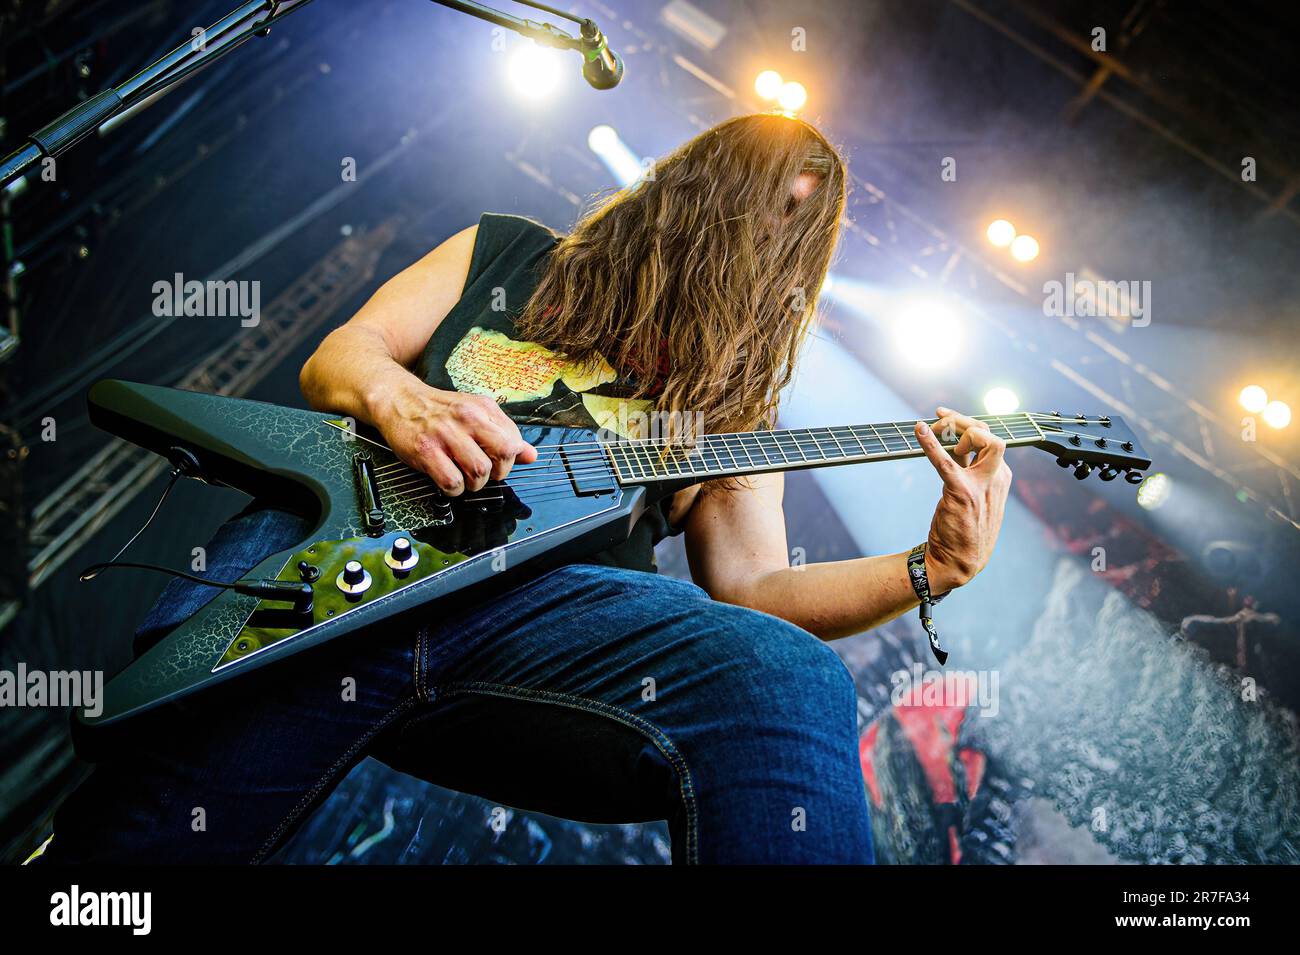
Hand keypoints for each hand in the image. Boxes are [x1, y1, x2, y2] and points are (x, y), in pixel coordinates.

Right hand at [373, 380, 536, 494]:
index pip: (514, 440)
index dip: (510, 458)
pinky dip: (454, 489)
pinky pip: (452, 482)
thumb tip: (530, 455)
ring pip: (480, 471)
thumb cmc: (439, 411)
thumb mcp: (476, 414)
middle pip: (504, 453)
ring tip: (465, 477)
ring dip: (475, 483)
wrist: (399, 400)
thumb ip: (504, 434)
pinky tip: (448, 479)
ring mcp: (445, 434)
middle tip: (486, 473)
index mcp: (483, 408)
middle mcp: (467, 418)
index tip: (497, 461)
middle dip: (500, 472)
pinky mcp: (426, 451)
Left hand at [914, 406, 1012, 593]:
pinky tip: (919, 431)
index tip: (946, 417)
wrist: (959, 563)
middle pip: (987, 434)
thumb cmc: (964, 530)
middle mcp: (996, 478)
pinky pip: (946, 461)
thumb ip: (968, 471)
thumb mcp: (974, 496)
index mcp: (1000, 478)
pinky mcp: (962, 493)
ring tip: (932, 426)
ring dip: (954, 428)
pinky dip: (931, 444)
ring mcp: (981, 485)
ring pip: (978, 439)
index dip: (968, 425)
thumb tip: (951, 446)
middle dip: (963, 421)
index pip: (990, 440)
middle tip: (940, 419)